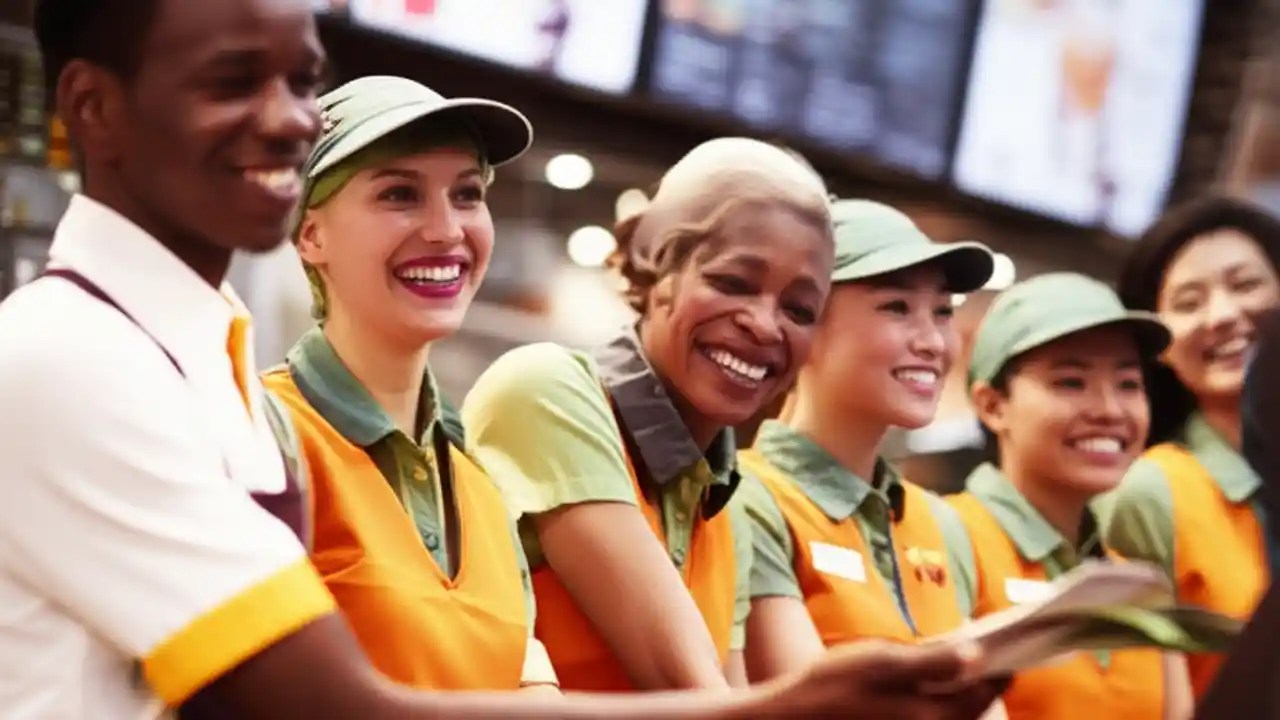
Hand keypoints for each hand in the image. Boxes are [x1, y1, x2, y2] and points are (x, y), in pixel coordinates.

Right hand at [746, 639, 1007, 719]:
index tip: (1010, 640)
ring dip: (961, 689)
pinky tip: (925, 682)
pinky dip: (939, 701)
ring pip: (952, 714)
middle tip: (987, 645)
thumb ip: (932, 661)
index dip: (1001, 663)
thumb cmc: (832, 687)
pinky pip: (930, 719)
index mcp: (934, 716)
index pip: (986, 690)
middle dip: (983, 676)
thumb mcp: (881, 663)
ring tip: (959, 660)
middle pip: (973, 706)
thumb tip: (977, 653)